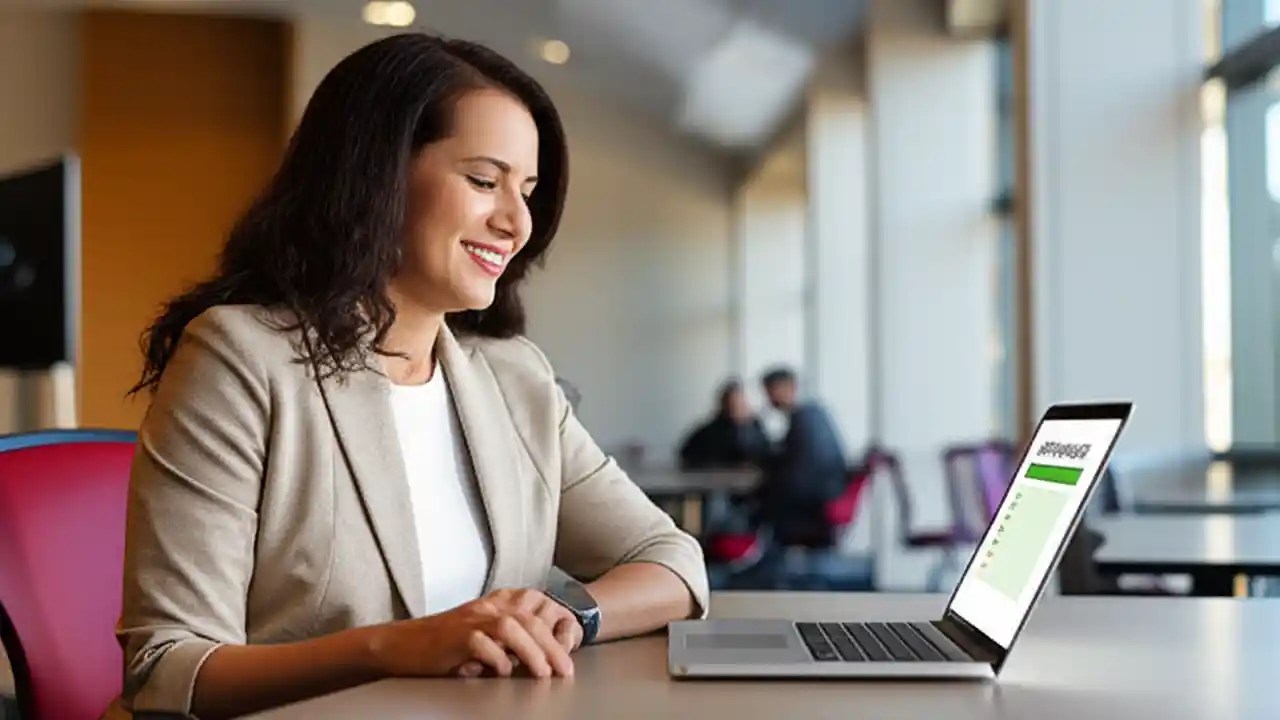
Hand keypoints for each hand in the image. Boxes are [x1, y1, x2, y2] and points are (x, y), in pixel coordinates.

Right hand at [373, 588, 579, 678]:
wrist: (401, 644)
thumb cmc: (442, 645)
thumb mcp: (479, 637)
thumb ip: (506, 643)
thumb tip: (536, 662)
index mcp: (495, 605)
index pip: (534, 615)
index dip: (554, 636)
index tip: (566, 660)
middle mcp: (486, 607)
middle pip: (529, 620)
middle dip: (551, 647)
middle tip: (564, 670)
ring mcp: (470, 619)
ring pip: (511, 627)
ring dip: (532, 651)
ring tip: (543, 673)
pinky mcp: (455, 636)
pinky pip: (482, 643)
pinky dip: (497, 658)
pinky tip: (504, 671)